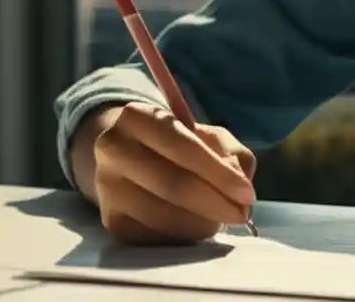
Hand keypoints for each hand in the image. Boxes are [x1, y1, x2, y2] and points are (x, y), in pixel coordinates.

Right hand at [91, 101, 257, 244]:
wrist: (127, 159)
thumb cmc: (176, 144)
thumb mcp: (206, 135)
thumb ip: (231, 154)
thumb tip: (240, 189)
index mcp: (137, 117)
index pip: (181, 146)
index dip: (218, 173)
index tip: (247, 193)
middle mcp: (114, 150)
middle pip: (172, 184)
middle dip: (216, 203)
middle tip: (242, 213)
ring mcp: (107, 188)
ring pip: (165, 216)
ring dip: (203, 223)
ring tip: (220, 217)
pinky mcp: (111, 221)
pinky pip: (156, 237)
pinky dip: (186, 235)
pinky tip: (196, 225)